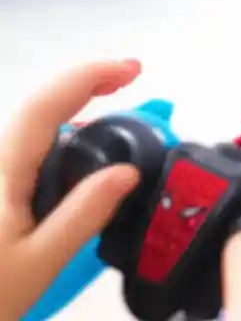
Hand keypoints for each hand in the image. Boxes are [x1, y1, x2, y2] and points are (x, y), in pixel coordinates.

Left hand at [0, 60, 143, 318]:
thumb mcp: (38, 263)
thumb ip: (83, 215)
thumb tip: (126, 173)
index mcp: (2, 174)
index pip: (46, 105)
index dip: (90, 76)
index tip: (132, 70)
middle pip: (41, 109)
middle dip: (90, 89)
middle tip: (136, 88)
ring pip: (35, 131)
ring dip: (78, 116)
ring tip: (120, 126)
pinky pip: (29, 153)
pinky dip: (63, 141)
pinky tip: (84, 163)